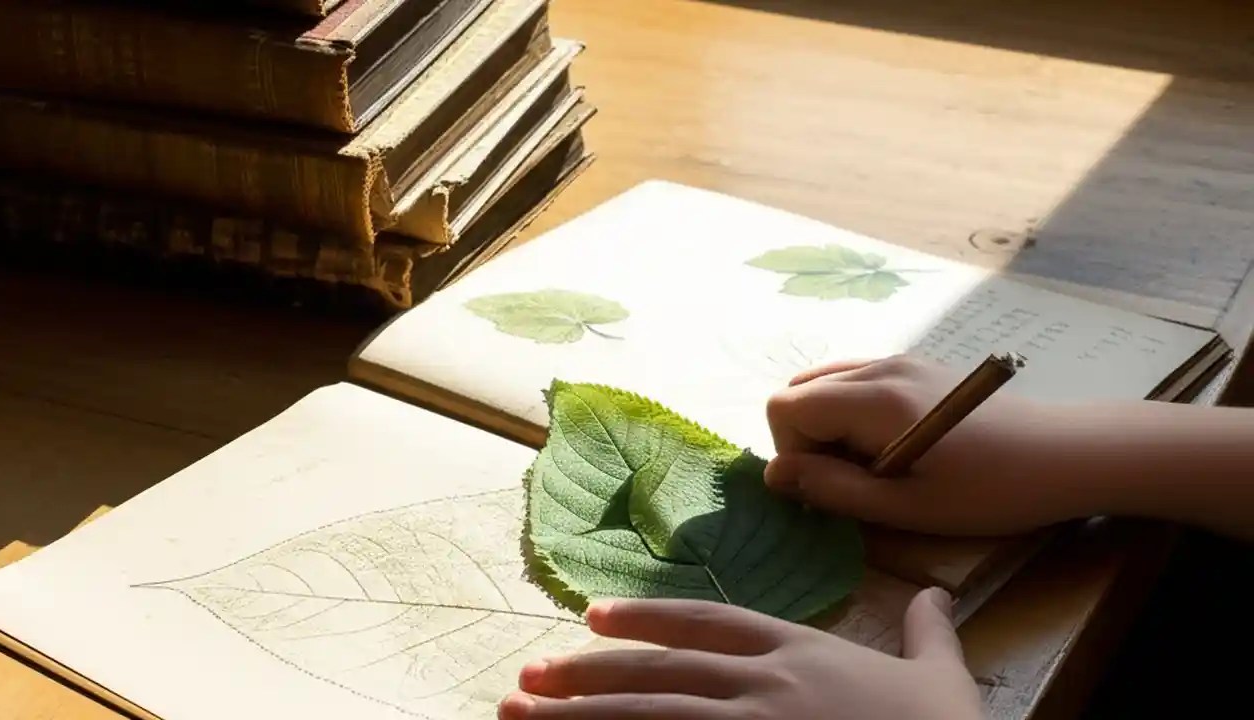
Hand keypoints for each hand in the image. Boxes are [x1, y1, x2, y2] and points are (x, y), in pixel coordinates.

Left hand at [498, 588, 983, 719]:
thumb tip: (937, 596)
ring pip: (647, 714)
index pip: (707, 621)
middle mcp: (766, 683)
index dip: (649, 616)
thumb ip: (929, 632)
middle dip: (588, 672)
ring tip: (520, 714)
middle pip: (657, 671)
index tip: (595, 615)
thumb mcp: (942, 676)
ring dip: (577, 716)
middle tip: (530, 677)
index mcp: (801, 649)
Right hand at [763, 354, 1078, 535]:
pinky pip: (854, 380)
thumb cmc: (991, 490)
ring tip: (872, 465)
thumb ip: (834, 490)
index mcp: (873, 398)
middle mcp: (879, 366)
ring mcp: (899, 360)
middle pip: (798, 390)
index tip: (833, 488)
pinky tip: (892, 445)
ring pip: (823, 382)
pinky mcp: (916, 366)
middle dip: (805, 440)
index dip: (792, 454)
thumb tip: (774, 475)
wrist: (1065, 453)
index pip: (784, 407)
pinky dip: (850, 412)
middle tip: (852, 480)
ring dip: (827, 427)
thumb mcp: (908, 507)